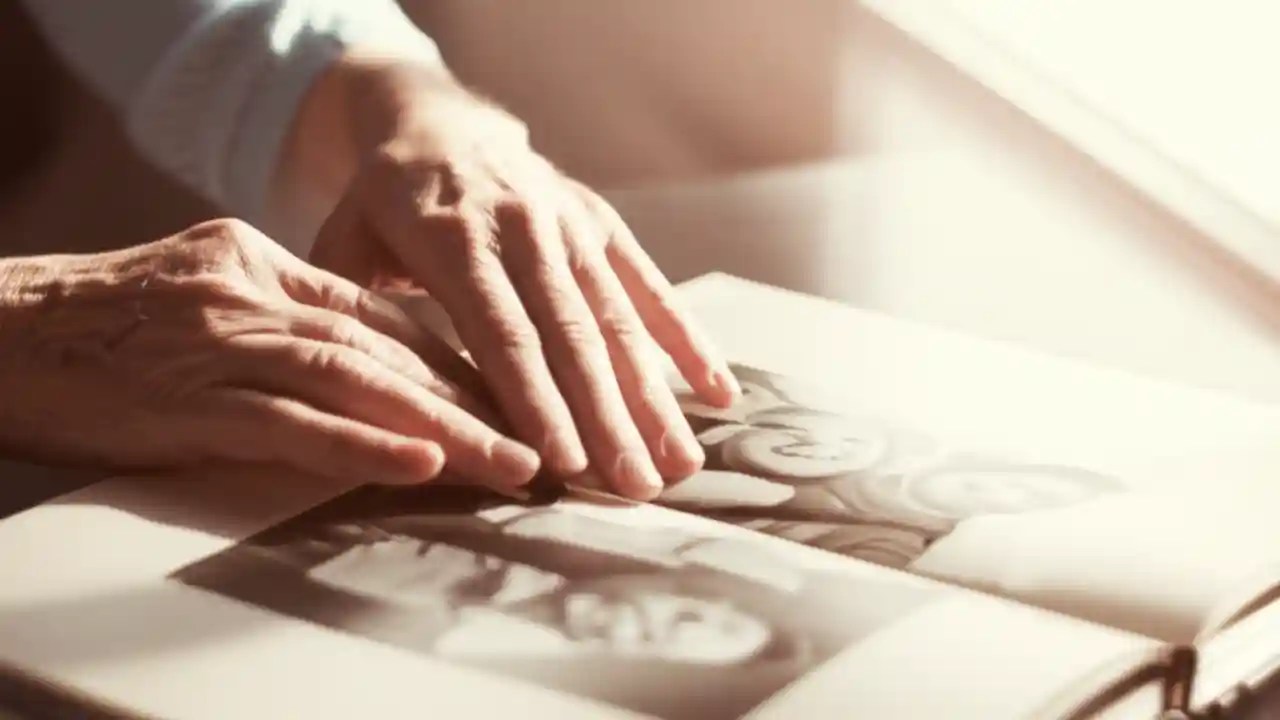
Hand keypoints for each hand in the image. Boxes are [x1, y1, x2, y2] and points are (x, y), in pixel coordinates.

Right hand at [0, 219, 539, 487]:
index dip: (455, 358)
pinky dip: (363, 445)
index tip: (514, 394)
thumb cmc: (106, 323)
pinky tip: (422, 463)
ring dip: (446, 426)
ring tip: (511, 462)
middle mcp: (256, 295)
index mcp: (264, 264)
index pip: (383, 315)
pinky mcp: (192, 401)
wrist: (0, 333)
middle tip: (542, 437)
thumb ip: (283, 312)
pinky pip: (293, 425)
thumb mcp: (205, 289)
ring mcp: (225, 345)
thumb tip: (365, 348)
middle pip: (389, 349)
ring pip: (359, 383)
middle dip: (474, 396)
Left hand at [300, 61, 739, 499]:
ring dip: (652, 396)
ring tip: (679, 465)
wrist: (441, 122)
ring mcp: (571, 226)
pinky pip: (651, 286)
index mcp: (452, 237)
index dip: (536, 399)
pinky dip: (688, 339)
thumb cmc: (384, 206)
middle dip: (606, 418)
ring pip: (618, 320)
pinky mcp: (604, 226)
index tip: (564, 464)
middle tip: (633, 490)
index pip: (502, 333)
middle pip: (572, 337)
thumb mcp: (344, 242)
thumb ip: (353, 313)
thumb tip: (354, 403)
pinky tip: (719, 394)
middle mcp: (523, 229)